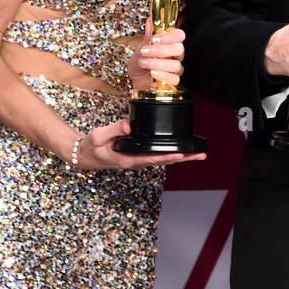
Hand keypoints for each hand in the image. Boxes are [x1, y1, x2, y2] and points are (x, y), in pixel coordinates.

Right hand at [71, 119, 206, 170]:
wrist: (86, 155)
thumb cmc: (92, 147)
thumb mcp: (98, 137)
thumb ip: (113, 130)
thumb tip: (128, 126)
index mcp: (129, 160)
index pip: (153, 158)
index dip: (169, 156)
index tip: (183, 154)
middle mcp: (138, 162)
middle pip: (165, 161)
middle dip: (184, 158)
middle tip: (201, 155)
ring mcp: (140, 160)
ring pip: (164, 159)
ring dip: (181, 157)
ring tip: (198, 154)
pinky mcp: (140, 156)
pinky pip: (159, 155)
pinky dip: (172, 153)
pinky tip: (182, 150)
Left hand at [130, 18, 184, 92]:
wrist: (134, 80)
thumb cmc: (140, 63)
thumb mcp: (141, 48)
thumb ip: (148, 36)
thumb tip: (150, 20)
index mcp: (170, 44)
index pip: (180, 35)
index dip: (169, 36)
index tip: (154, 39)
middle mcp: (176, 55)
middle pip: (179, 49)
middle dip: (160, 50)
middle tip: (144, 51)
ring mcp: (176, 69)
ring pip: (175, 65)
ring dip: (156, 63)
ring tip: (143, 63)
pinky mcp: (173, 81)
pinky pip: (174, 79)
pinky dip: (162, 75)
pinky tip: (152, 73)